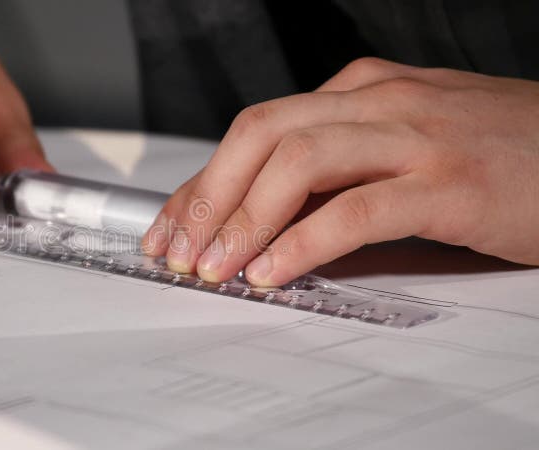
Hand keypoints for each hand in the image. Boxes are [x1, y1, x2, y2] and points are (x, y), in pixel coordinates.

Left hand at [143, 57, 538, 285]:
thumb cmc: (496, 152)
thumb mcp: (399, 145)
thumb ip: (337, 169)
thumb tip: (263, 217)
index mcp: (361, 91)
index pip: (256, 130)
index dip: (202, 182)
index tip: (170, 226)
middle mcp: (379, 102)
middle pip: (262, 135)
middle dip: (207, 196)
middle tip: (178, 250)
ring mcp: (415, 137)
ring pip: (299, 164)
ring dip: (243, 220)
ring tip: (214, 266)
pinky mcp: (448, 183)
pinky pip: (357, 210)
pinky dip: (304, 243)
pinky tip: (274, 271)